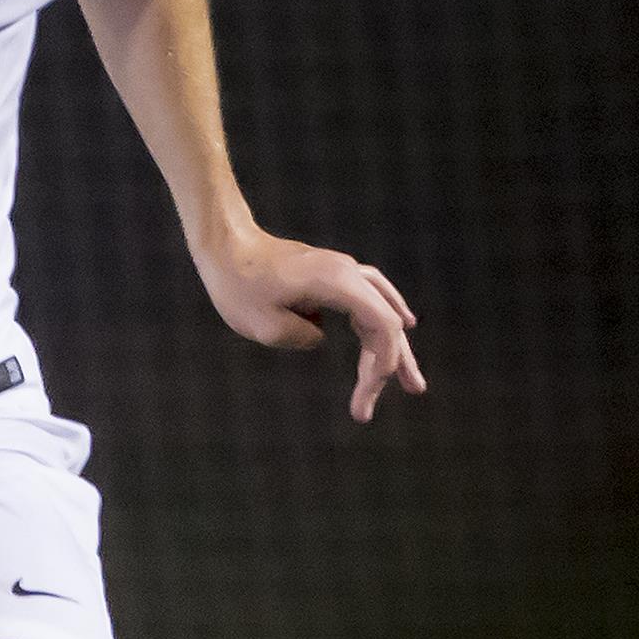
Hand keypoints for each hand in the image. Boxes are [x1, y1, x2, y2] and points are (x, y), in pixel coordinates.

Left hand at [197, 226, 424, 424]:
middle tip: (410, 393)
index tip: (369, 392)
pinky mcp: (332, 275)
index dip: (384, 362)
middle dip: (394, 362)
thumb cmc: (238, 285)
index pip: (381, 325)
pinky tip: (404, 328)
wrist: (226, 245)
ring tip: (412, 381)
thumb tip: (321, 336)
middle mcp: (347, 273)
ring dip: (396, 346)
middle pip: (386, 320)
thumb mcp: (265, 326)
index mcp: (336, 283)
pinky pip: (371, 299)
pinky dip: (385, 320)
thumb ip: (303, 338)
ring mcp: (342, 271)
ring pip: (382, 310)